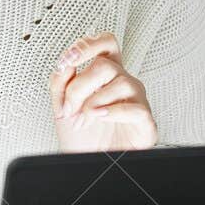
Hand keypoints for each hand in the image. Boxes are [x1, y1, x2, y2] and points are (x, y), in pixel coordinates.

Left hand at [49, 33, 157, 151]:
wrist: (86, 161)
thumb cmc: (80, 135)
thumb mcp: (61, 106)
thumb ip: (60, 82)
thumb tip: (66, 64)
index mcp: (104, 74)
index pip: (104, 43)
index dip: (87, 44)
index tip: (68, 59)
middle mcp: (121, 82)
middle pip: (105, 64)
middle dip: (80, 87)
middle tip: (70, 107)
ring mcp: (135, 99)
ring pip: (121, 82)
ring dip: (93, 103)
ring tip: (84, 119)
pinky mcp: (144, 120)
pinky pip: (135, 108)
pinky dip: (113, 112)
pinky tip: (100, 117)